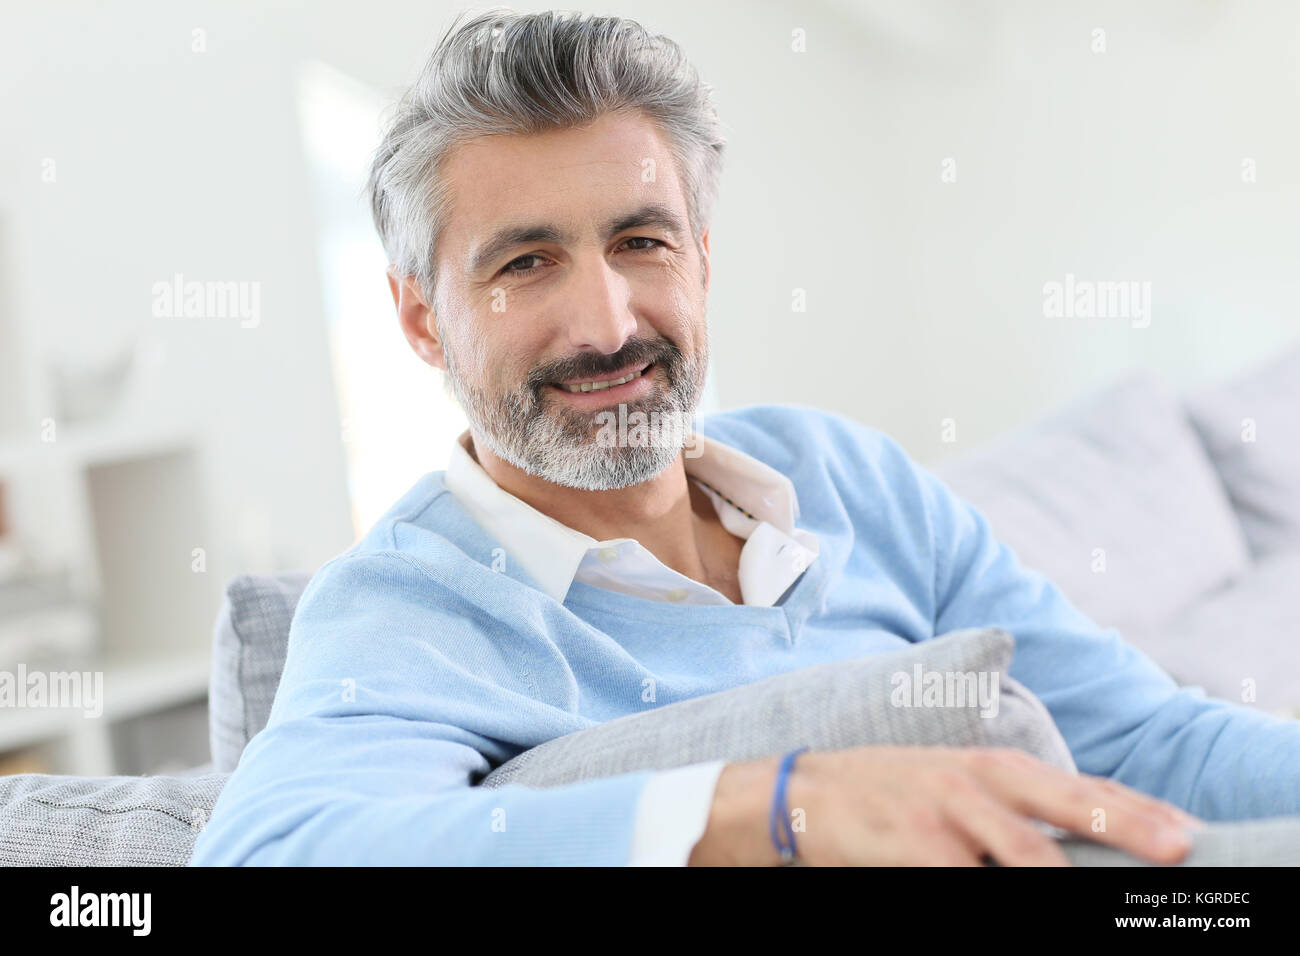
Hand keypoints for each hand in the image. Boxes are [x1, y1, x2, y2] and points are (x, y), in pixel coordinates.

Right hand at [689, 745, 1204, 865]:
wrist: (806, 794)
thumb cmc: (894, 795)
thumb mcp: (958, 787)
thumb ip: (1015, 810)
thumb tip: (1086, 841)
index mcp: (996, 767)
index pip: (1080, 787)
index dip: (1138, 809)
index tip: (1187, 831)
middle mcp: (977, 782)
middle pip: (1066, 808)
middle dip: (1126, 828)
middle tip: (1176, 849)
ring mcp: (945, 812)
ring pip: (1025, 853)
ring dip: (1065, 875)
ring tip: (1111, 894)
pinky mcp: (914, 844)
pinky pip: (967, 878)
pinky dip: (994, 889)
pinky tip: (1003, 891)